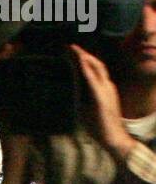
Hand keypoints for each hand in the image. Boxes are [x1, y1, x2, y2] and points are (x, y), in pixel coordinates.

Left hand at [70, 43, 131, 157]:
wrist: (113, 138)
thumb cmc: (100, 126)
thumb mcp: (87, 109)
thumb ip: (81, 97)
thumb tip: (71, 90)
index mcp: (104, 88)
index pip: (94, 68)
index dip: (83, 58)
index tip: (71, 50)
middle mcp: (106, 86)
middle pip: (96, 64)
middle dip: (82, 54)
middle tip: (69, 46)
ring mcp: (106, 92)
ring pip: (96, 69)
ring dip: (84, 58)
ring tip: (74, 50)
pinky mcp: (102, 101)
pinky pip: (94, 83)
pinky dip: (87, 71)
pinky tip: (80, 64)